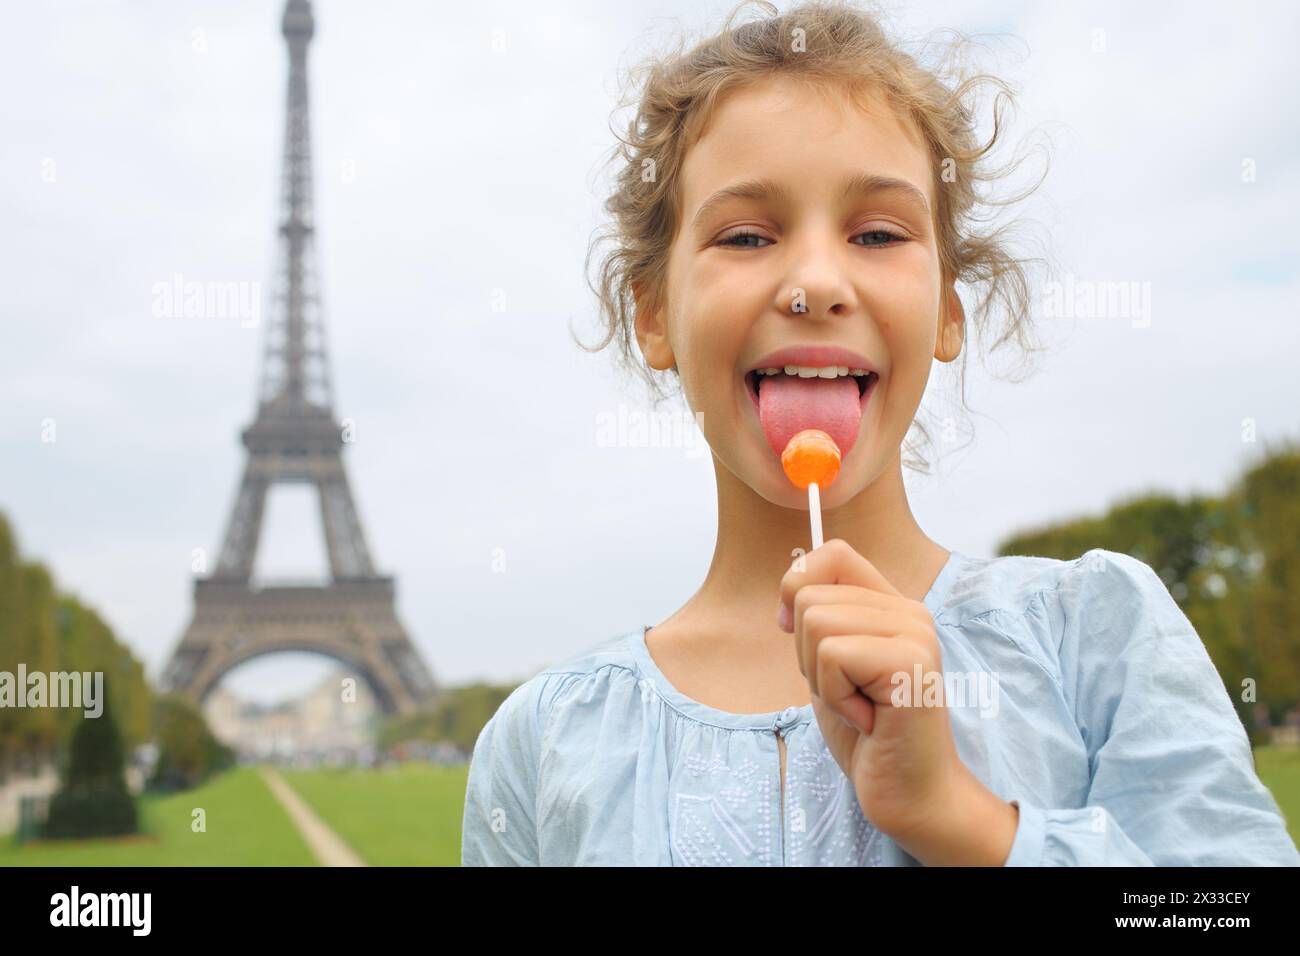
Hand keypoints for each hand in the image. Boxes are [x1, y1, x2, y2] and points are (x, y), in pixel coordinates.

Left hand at [777, 539, 1017, 864]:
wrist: (909, 794)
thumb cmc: (867, 735)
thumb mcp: (831, 666)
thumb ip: (819, 620)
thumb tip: (791, 584)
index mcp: (892, 605)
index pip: (832, 552)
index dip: (797, 584)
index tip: (792, 628)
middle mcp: (910, 610)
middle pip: (810, 594)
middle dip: (806, 653)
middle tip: (848, 692)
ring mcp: (915, 632)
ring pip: (816, 623)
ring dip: (821, 678)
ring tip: (860, 705)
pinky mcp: (912, 661)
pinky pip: (833, 655)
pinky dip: (835, 696)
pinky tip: (868, 719)